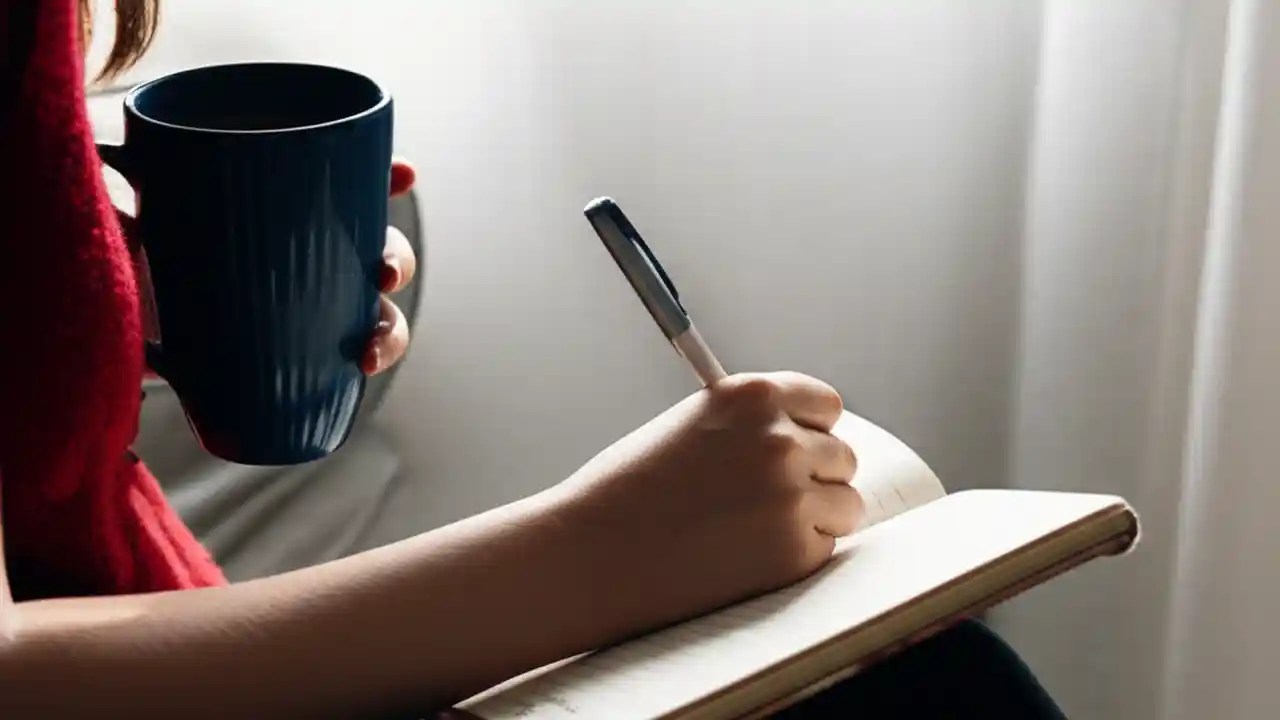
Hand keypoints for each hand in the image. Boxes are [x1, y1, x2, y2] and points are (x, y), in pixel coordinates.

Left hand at [125, 159, 418, 376]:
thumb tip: (114, 155)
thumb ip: (119, 180)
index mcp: (273, 211)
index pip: (340, 187)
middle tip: (383, 271)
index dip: (381, 177)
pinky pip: (330, 370)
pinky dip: (354, 371)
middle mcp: (295, 259)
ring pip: (367, 315)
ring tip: (369, 352)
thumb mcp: (118, 208)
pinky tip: (359, 369)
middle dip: (396, 257)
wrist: (92, 323)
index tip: (403, 175)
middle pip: (370, 252)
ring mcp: (293, 312)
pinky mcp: (277, 362)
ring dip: (389, 329)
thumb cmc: (113, 250)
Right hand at [554, 371, 862, 636]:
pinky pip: (825, 548)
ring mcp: (791, 497)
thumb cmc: (628, 490)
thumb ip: (750, 425)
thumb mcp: (690, 425)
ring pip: (846, 504)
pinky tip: (746, 554)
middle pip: (843, 455)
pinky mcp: (793, 552)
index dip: (812, 429)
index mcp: (752, 396)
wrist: (592, 552)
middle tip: (770, 499)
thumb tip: (804, 440)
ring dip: (816, 516)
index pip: (826, 405)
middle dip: (815, 476)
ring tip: (759, 528)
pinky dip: (796, 554)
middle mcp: (779, 440)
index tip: (801, 446)